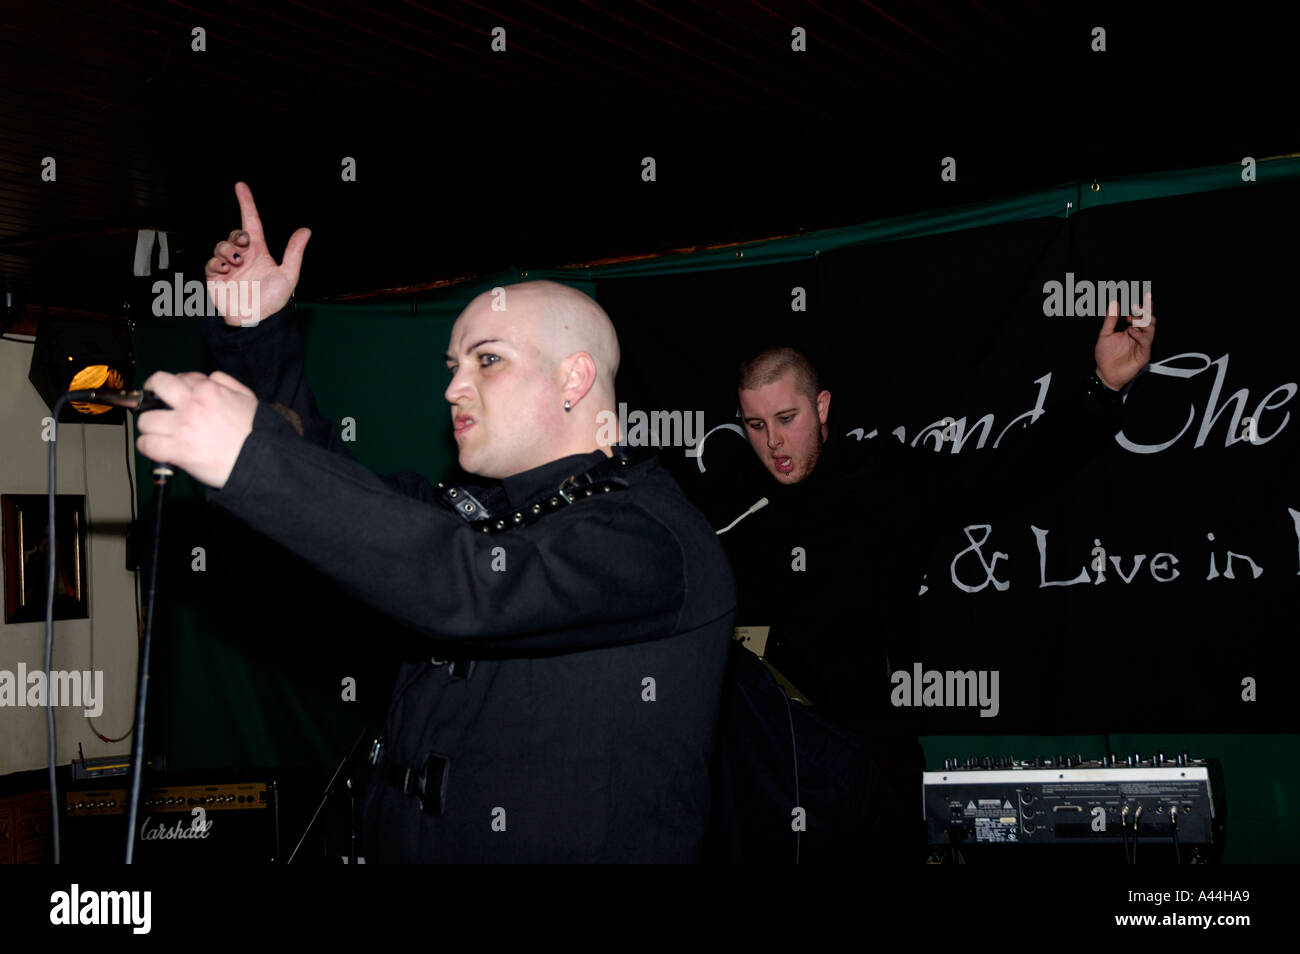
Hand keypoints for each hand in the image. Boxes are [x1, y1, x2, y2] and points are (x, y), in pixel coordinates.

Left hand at [135, 371, 258, 488]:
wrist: (262, 459)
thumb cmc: (258, 432)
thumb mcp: (248, 397)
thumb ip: (228, 383)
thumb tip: (211, 378)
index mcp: (209, 390)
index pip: (182, 378)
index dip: (178, 386)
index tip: (177, 395)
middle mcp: (192, 404)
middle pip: (157, 385)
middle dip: (151, 391)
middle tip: (152, 401)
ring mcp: (182, 427)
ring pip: (146, 419)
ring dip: (149, 425)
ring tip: (157, 432)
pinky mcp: (178, 450)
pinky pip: (147, 444)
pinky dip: (147, 447)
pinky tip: (156, 448)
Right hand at [204, 182, 309, 326]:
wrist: (256, 321)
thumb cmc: (273, 300)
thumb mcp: (288, 275)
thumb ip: (294, 252)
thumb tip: (306, 230)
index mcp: (259, 252)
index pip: (251, 222)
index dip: (246, 203)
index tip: (240, 185)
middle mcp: (243, 256)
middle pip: (234, 234)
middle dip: (237, 236)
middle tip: (245, 244)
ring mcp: (228, 266)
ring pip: (221, 245)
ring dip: (228, 250)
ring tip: (237, 262)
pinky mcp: (215, 277)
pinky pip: (212, 262)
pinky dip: (218, 263)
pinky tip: (227, 271)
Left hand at [1094, 292, 1155, 389]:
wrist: (1105, 373)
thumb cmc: (1105, 356)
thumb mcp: (1105, 334)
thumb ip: (1110, 320)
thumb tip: (1114, 303)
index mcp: (1132, 330)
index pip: (1141, 316)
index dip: (1145, 307)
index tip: (1146, 297)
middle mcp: (1139, 336)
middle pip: (1149, 321)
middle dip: (1145, 313)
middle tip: (1137, 307)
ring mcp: (1143, 345)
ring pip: (1151, 330)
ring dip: (1143, 323)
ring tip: (1131, 320)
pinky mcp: (1144, 355)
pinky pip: (1146, 343)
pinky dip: (1140, 336)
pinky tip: (1131, 332)